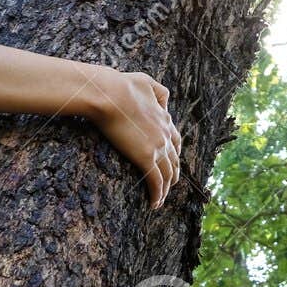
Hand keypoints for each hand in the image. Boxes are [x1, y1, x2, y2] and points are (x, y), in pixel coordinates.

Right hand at [89, 70, 181, 207]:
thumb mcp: (146, 81)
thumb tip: (165, 103)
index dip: (175, 152)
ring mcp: (158, 147)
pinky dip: (157, 194)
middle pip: (175, 159)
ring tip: (162, 198)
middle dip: (174, 172)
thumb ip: (159, 91)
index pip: (175, 139)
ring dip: (166, 188)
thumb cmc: (121, 85)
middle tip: (170, 183)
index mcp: (164, 118)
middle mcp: (165, 134)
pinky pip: (156, 182)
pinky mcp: (146, 158)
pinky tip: (154, 204)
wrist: (110, 94)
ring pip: (168, 173)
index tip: (173, 160)